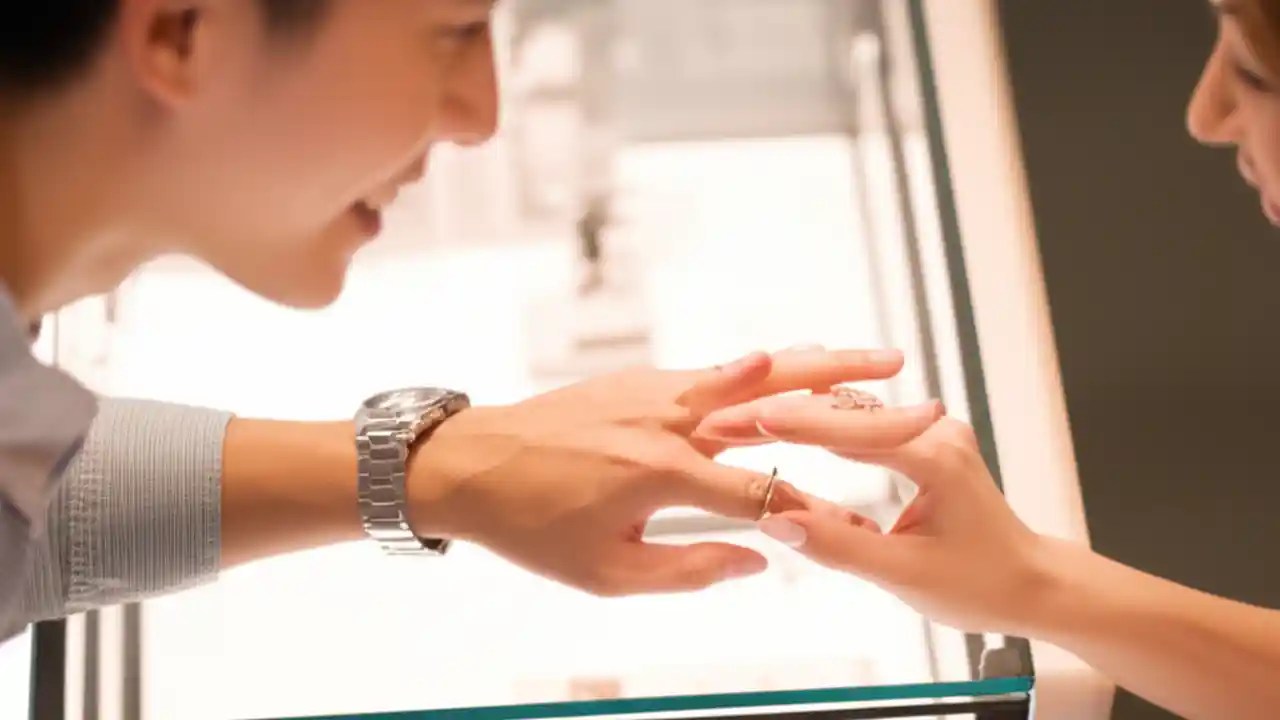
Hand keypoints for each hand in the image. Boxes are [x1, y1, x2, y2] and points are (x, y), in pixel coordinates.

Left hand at [408, 349, 941, 596]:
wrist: (469, 464)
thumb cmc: (534, 526)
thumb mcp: (608, 572)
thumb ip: (691, 568)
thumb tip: (763, 557)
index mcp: (664, 473)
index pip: (763, 490)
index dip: (816, 506)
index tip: (867, 511)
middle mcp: (669, 419)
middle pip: (776, 401)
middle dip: (846, 388)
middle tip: (903, 374)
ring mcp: (655, 390)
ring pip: (752, 373)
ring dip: (815, 362)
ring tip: (869, 354)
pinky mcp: (640, 378)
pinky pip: (713, 372)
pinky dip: (759, 369)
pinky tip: (789, 363)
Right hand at [726, 393, 1047, 634]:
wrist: (1032, 584)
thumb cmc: (982, 585)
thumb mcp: (904, 575)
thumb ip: (838, 545)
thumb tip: (775, 521)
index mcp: (936, 456)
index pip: (849, 429)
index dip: (790, 424)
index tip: (740, 419)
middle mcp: (935, 430)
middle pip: (843, 410)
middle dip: (779, 415)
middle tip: (720, 421)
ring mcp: (930, 431)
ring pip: (849, 413)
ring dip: (794, 418)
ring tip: (738, 420)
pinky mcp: (922, 441)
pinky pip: (862, 426)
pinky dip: (818, 428)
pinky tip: (778, 425)